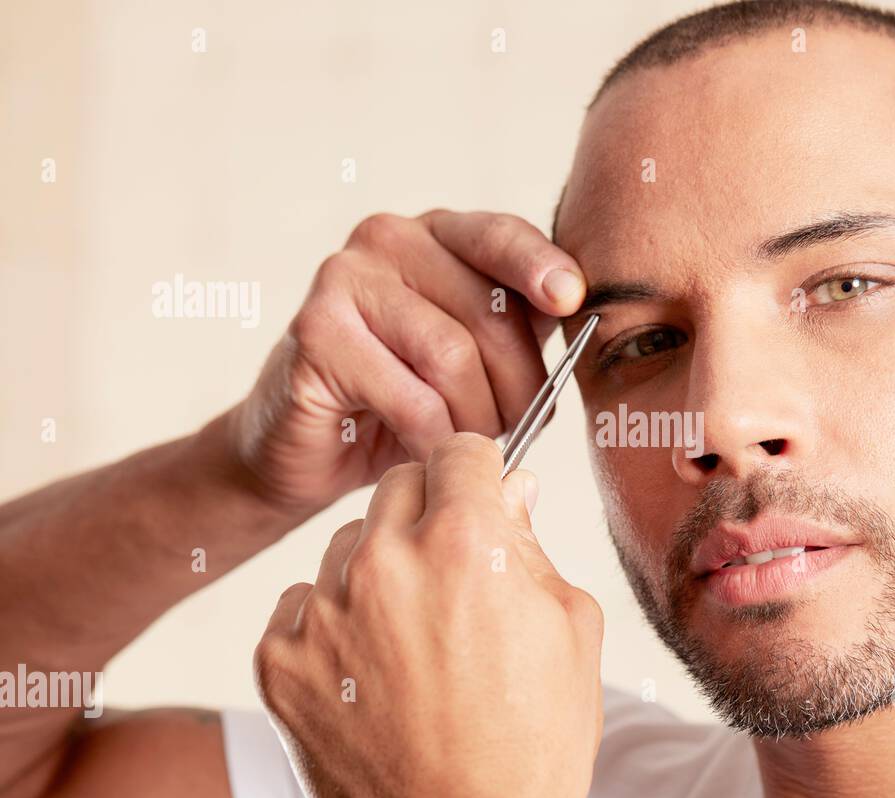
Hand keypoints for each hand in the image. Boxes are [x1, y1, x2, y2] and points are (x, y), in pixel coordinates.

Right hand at [228, 210, 586, 513]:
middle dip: (519, 387)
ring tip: (468, 446)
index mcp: (438, 235)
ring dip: (476, 420)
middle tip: (518, 431)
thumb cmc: (402, 402)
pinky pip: (411, 398)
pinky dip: (433, 441)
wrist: (306, 447)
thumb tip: (577, 322)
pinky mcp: (316, 333)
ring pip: (451, 357)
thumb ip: (518, 330)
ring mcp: (344, 279)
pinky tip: (429, 455)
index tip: (571, 301)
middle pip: (488, 313)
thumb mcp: (475, 358)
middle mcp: (389, 239)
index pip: (501, 235)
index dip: (541, 266)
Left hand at [253, 433, 604, 797]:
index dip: (478, 471)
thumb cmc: (534, 742)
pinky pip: (301, 605)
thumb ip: (532, 543)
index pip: (459, 449)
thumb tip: (512, 491)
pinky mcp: (278, 660)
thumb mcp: (570, 626)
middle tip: (453, 570)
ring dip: (377, 569)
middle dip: (429, 512)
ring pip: (345, 546)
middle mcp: (384, 563)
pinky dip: (332, 624)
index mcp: (466, 542)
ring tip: (413, 638)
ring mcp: (322, 613)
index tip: (479, 492)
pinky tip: (371, 670)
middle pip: (397, 485)